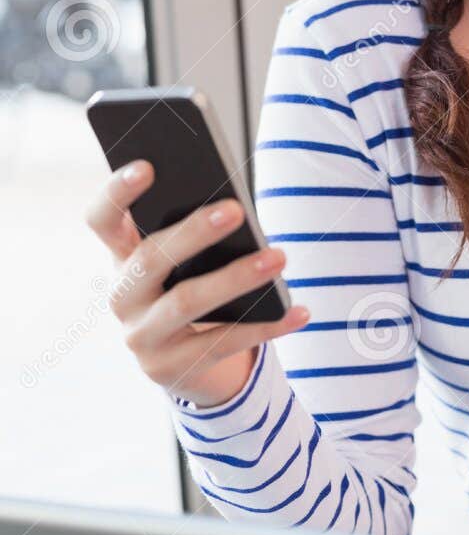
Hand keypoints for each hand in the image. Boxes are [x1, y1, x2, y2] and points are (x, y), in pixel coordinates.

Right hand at [85, 158, 308, 405]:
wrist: (186, 364)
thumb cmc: (191, 290)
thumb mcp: (184, 264)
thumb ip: (194, 238)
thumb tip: (235, 210)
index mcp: (121, 257)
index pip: (102, 219)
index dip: (117, 192)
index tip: (147, 166)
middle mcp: (122, 296)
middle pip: (150, 259)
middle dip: (193, 233)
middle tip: (236, 210)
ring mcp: (141, 336)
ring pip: (186, 302)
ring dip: (236, 278)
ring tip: (279, 257)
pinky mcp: (171, 368)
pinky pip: (223, 343)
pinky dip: (267, 325)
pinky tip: (300, 311)